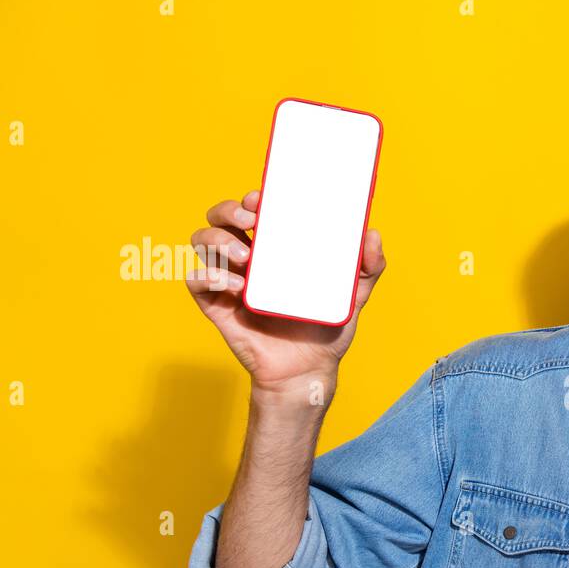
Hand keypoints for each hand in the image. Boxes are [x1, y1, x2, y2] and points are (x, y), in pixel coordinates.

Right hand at [184, 190, 386, 394]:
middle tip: (252, 222)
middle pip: (221, 218)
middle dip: (228, 210)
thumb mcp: (355, 294)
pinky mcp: (218, 306)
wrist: (310, 369)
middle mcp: (248, 258)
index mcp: (275, 248)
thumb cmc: (327, 327)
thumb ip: (369, 265)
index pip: (253, 210)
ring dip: (217, 240)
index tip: (262, 198)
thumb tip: (372, 234)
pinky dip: (209, 277)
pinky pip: (196, 281)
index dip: (251, 198)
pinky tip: (234, 285)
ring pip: (202, 241)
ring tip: (246, 257)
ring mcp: (229, 280)